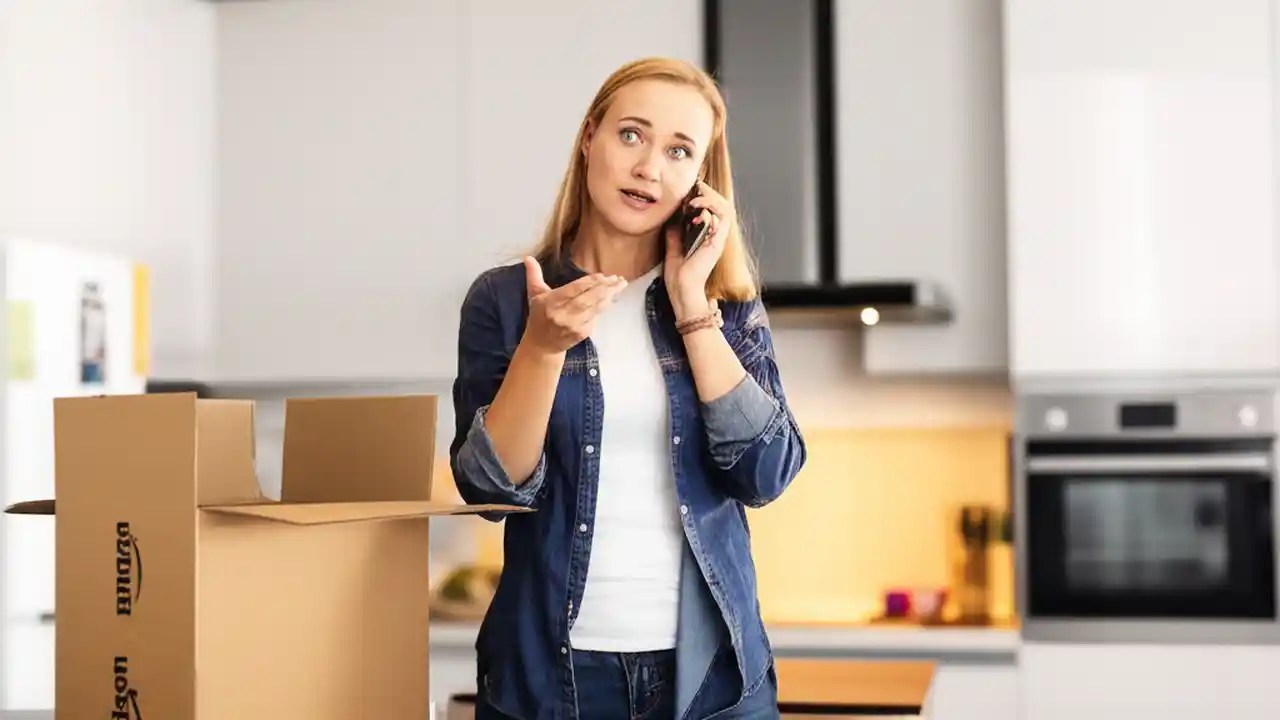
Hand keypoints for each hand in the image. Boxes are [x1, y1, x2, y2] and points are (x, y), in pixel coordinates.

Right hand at [521, 256, 626, 353]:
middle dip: (604, 288)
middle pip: (588, 299)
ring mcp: (574, 326)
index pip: (573, 290)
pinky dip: (604, 307)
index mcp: (551, 303)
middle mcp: (563, 315)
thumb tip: (528, 257)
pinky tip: (612, 297)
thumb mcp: (534, 294)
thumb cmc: (539, 315)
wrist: (542, 345)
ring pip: (595, 308)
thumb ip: (533, 275)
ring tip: (621, 285)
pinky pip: (596, 317)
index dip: (589, 282)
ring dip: (610, 296)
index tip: (602, 275)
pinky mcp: (582, 333)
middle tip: (617, 278)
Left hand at [664, 180, 733, 320]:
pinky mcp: (718, 241)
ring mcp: (718, 238)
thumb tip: (672, 218)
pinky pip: (722, 216)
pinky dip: (710, 206)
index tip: (688, 192)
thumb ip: (676, 232)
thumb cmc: (679, 275)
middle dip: (708, 193)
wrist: (682, 290)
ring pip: (724, 207)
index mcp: (707, 238)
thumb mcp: (673, 247)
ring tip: (695, 196)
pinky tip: (695, 205)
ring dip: (710, 197)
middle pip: (721, 205)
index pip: (712, 210)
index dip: (704, 197)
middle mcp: (716, 237)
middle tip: (694, 188)